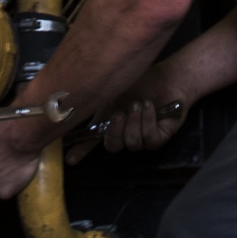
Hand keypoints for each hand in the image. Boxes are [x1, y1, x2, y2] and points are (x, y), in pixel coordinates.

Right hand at [67, 69, 189, 163]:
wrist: (166, 78)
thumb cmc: (140, 82)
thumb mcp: (114, 89)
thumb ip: (98, 97)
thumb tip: (78, 99)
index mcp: (109, 122)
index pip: (93, 140)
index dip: (81, 151)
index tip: (70, 159)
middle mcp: (124, 133)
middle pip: (113, 147)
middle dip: (115, 131)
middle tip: (119, 114)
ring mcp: (141, 138)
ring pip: (132, 143)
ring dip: (134, 121)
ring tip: (138, 103)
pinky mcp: (158, 139)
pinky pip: (149, 138)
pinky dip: (148, 120)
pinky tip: (148, 106)